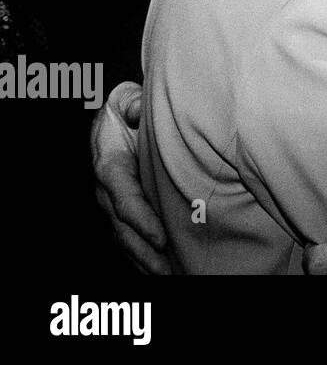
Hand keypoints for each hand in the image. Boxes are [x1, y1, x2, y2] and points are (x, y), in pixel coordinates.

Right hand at [90, 81, 169, 274]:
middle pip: (123, 228)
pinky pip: (130, 239)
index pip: (122, 197)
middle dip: (145, 251)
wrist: (120, 117)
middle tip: (169, 268)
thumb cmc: (128, 107)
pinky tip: (163, 271)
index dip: (140, 219)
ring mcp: (113, 203)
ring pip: (126, 239)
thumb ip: (132, 104)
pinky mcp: (123, 211)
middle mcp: (108, 189)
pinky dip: (144, 257)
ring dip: (145, 260)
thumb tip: (138, 111)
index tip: (160, 236)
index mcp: (109, 163)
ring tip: (170, 275)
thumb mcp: (127, 98)